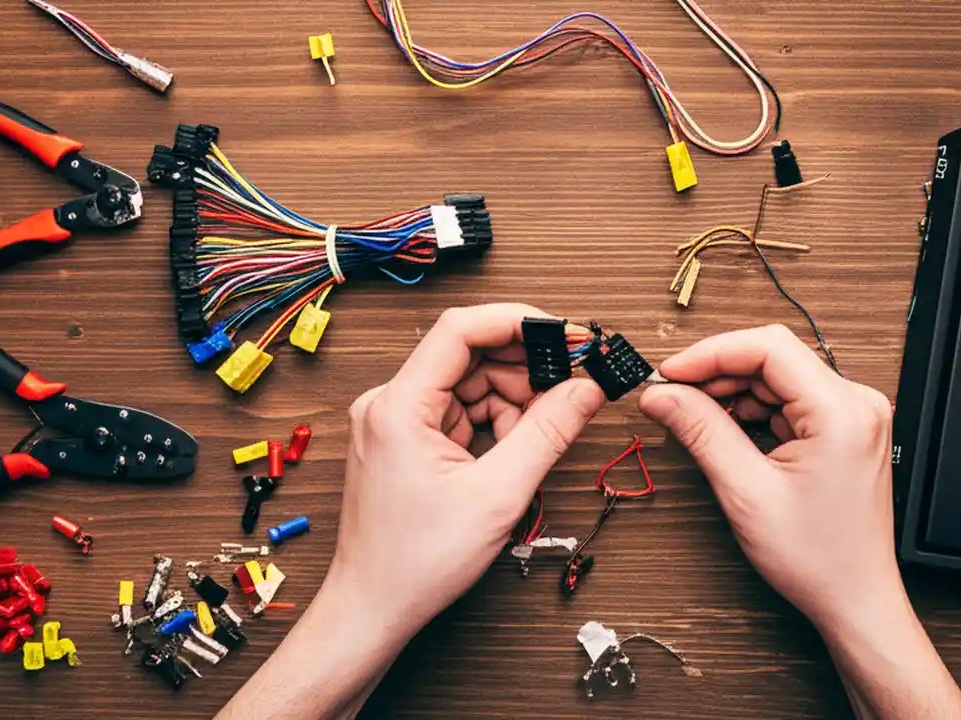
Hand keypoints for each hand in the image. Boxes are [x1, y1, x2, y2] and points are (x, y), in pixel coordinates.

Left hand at [327, 302, 605, 639]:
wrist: (373, 607)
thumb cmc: (416, 562)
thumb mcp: (498, 495)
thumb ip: (547, 433)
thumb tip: (586, 388)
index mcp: (398, 407)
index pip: (460, 330)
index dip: (517, 322)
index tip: (564, 333)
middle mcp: (388, 404)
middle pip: (469, 355)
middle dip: (524, 369)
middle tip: (571, 387)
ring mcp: (395, 421)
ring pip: (469, 383)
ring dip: (512, 400)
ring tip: (534, 440)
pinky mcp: (405, 439)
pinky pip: (460, 410)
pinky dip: (493, 422)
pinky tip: (512, 451)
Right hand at [638, 325, 897, 631]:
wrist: (854, 599)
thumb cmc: (818, 558)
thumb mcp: (746, 491)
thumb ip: (701, 432)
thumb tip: (663, 394)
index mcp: (843, 412)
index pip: (767, 348)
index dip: (710, 354)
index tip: (669, 372)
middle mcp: (856, 403)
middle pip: (772, 358)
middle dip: (716, 372)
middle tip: (670, 394)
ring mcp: (853, 415)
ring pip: (777, 377)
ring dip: (731, 391)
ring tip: (691, 414)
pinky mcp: (843, 429)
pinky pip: (789, 399)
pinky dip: (752, 409)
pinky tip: (724, 428)